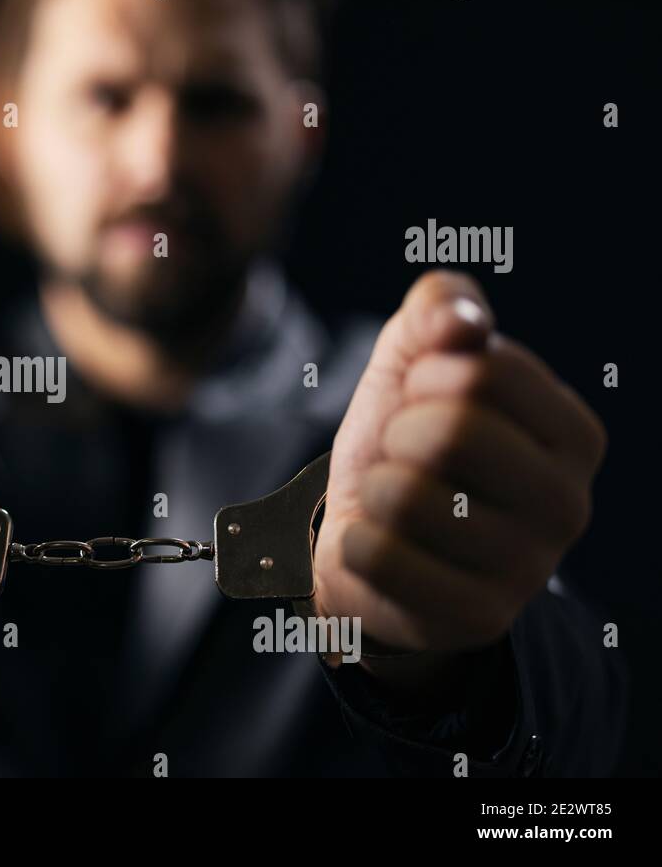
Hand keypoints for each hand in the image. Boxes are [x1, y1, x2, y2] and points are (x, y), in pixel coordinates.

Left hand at [313, 271, 605, 669]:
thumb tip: (463, 321)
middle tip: (402, 456)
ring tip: (392, 503)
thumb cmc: (401, 442)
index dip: (423, 378)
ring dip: (376, 489)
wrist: (367, 536)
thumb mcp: (412, 362)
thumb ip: (439, 309)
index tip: (422, 402)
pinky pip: (378, 555)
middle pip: (450, 431)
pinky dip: (356, 541)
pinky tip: (378, 546)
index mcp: (573, 434)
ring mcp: (527, 570)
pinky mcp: (474, 619)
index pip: (483, 371)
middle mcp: (570, 505)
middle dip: (397, 433)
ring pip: (405, 497)